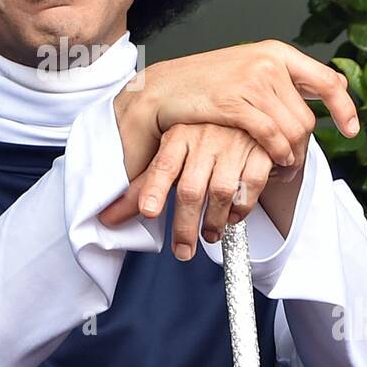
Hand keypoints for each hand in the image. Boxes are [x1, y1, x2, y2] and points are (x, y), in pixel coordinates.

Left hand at [100, 123, 284, 259]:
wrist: (245, 115)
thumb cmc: (199, 141)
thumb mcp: (169, 157)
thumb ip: (141, 189)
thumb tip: (107, 219)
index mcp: (177, 135)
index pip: (161, 166)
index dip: (153, 190)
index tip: (147, 212)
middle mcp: (204, 138)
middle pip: (190, 189)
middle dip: (184, 226)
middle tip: (182, 251)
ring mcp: (233, 144)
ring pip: (220, 192)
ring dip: (213, 222)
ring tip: (208, 235)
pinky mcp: (260, 152)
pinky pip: (250, 188)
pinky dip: (241, 209)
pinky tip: (233, 217)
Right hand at [112, 40, 354, 180]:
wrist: (165, 88)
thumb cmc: (206, 84)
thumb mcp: (249, 71)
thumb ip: (282, 81)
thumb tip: (326, 93)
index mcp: (277, 53)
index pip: (327, 80)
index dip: (345, 108)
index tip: (351, 130)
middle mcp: (268, 63)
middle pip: (307, 115)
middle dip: (305, 145)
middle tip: (296, 161)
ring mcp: (251, 81)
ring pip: (293, 129)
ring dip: (292, 154)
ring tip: (284, 165)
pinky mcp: (233, 102)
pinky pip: (271, 135)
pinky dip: (277, 153)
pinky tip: (274, 162)